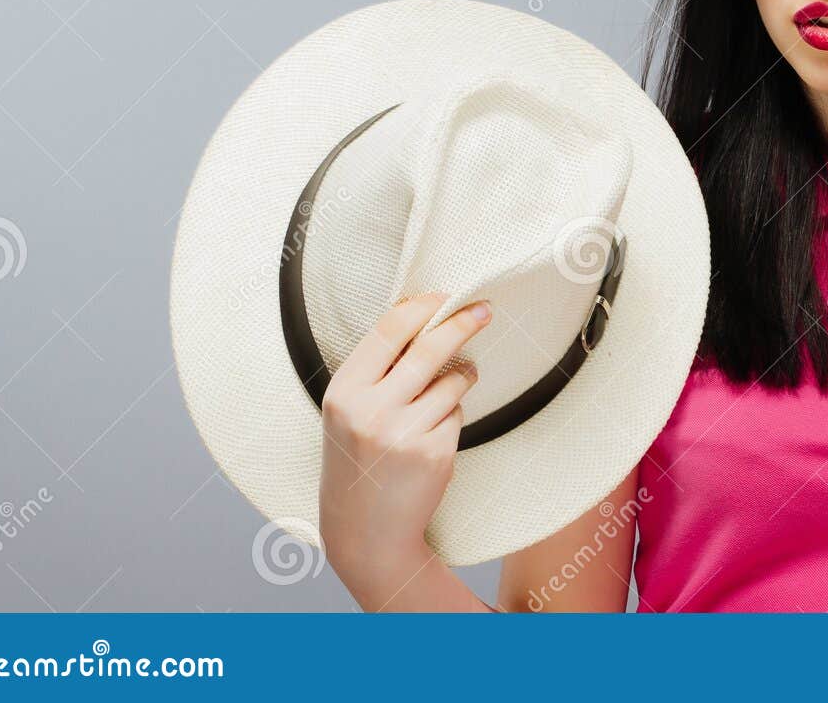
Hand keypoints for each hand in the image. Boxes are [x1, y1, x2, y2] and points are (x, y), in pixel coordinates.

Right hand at [318, 292, 491, 583]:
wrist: (364, 530)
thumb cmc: (359, 459)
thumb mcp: (350, 410)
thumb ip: (378, 368)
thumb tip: (421, 313)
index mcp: (343, 392)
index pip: (389, 330)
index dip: (422, 307)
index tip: (445, 297)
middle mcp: (370, 411)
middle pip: (430, 348)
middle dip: (462, 323)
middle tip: (483, 310)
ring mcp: (403, 434)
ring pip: (452, 382)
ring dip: (462, 376)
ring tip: (455, 384)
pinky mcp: (434, 454)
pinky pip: (458, 415)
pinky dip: (453, 416)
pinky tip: (434, 434)